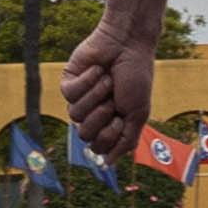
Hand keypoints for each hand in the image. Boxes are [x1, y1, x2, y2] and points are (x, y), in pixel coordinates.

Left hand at [60, 15, 158, 157]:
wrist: (129, 44)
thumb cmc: (136, 77)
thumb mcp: (138, 114)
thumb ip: (126, 141)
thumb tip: (107, 163)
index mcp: (110, 123)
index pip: (98, 147)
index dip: (110, 135)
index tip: (123, 117)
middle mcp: (93, 114)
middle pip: (84, 135)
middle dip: (101, 116)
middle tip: (113, 100)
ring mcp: (80, 99)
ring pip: (75, 115)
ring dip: (96, 95)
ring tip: (108, 80)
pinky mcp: (69, 83)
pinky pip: (69, 94)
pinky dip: (87, 81)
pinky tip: (97, 70)